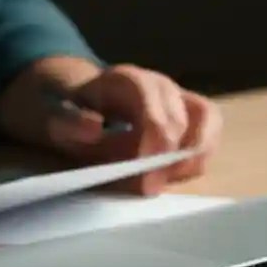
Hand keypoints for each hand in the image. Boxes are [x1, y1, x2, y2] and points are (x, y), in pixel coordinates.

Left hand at [56, 65, 222, 193]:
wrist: (78, 105)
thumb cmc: (69, 114)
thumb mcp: (55, 118)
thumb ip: (69, 124)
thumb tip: (93, 129)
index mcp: (126, 80)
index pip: (152, 96)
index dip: (154, 132)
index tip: (145, 166)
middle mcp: (159, 85)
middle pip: (182, 117)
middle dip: (168, 156)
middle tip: (147, 186)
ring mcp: (179, 99)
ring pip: (207, 121)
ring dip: (190, 157)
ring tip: (164, 181)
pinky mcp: (192, 117)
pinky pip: (210, 133)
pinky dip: (199, 157)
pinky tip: (174, 175)